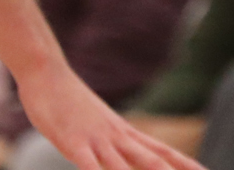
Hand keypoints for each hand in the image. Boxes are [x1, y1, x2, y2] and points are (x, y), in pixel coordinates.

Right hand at [19, 63, 206, 169]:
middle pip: (153, 161)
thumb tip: (126, 149)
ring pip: (125, 167)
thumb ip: (113, 139)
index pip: (162, 151)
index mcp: (124, 133)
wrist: (47, 72)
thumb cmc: (69, 100)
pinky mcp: (73, 143)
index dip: (185, 164)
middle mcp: (117, 136)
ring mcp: (97, 140)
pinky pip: (90, 167)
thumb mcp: (97, 122)